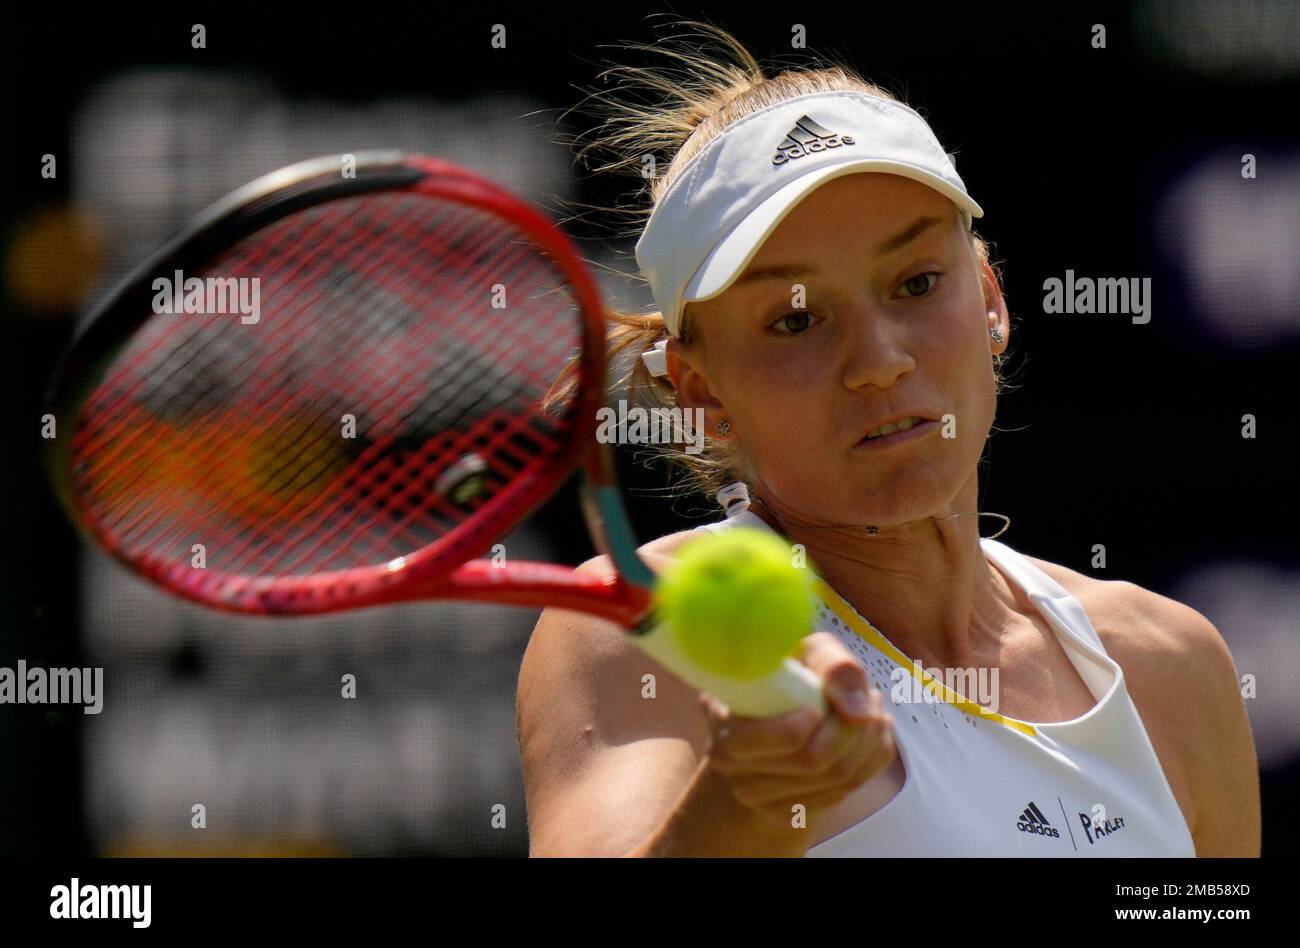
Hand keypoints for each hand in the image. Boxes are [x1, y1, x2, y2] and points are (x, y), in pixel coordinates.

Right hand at [700, 631, 895, 844]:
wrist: (778, 716)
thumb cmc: (790, 674)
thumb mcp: (809, 651)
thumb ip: (834, 667)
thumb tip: (858, 713)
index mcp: (722, 719)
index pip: (756, 742)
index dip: (797, 727)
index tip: (818, 706)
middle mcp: (730, 764)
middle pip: (810, 762)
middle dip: (852, 729)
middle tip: (868, 698)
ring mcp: (756, 795)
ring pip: (835, 782)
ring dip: (868, 742)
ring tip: (871, 710)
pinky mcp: (785, 813)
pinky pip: (844, 793)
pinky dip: (869, 761)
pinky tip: (867, 737)